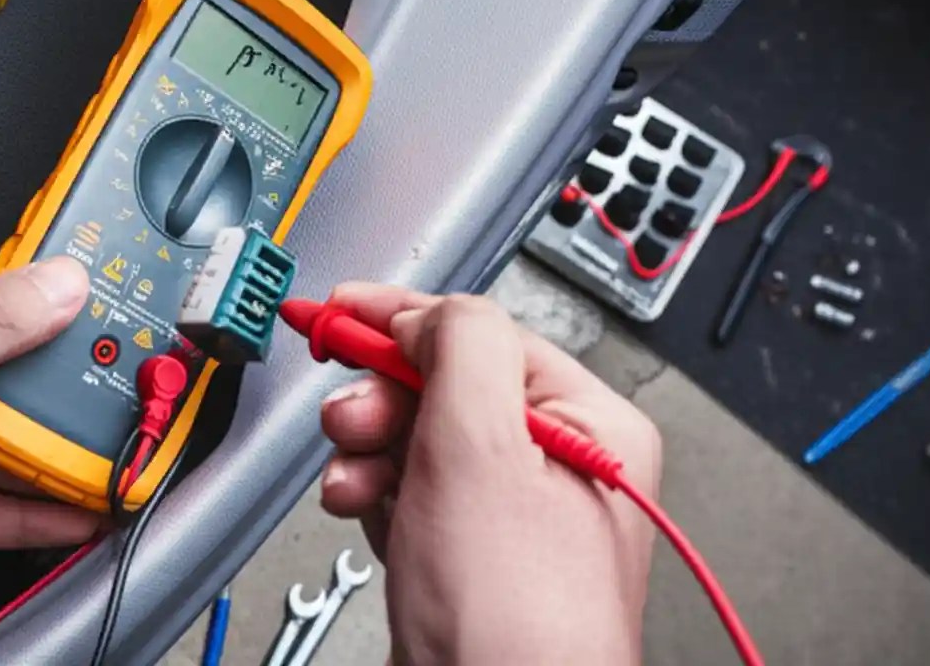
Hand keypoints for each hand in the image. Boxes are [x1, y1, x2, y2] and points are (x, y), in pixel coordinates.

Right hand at [317, 284, 661, 665]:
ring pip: (419, 441)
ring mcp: (511, 517)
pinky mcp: (469, 557)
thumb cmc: (515, 621)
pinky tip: (362, 509)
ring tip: (352, 475)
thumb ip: (459, 348)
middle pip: (447, 388)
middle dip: (384, 397)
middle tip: (347, 408)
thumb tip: (428, 311)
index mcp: (588, 425)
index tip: (341, 309)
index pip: (486, 336)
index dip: (405, 317)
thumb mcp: (481, 445)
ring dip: (371, 449)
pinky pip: (411, 494)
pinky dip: (376, 493)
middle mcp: (558, 466)